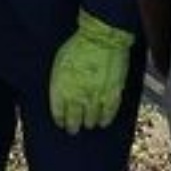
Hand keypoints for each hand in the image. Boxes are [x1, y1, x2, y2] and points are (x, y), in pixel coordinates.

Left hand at [49, 10, 133, 133]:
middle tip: (72, 130)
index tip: (60, 122)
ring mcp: (95, 97)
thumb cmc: (76, 47)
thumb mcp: (58, 62)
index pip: (58, 111)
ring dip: (89, 123)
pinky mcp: (112, 94)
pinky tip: (103, 123)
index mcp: (61, 88)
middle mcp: (77, 96)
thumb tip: (58, 92)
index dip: (59, 119)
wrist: (101, 40)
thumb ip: (58, 81)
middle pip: (74, 119)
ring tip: (87, 125)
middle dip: (73, 126)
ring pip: (91, 119)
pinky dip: (106, 119)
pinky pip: (109, 113)